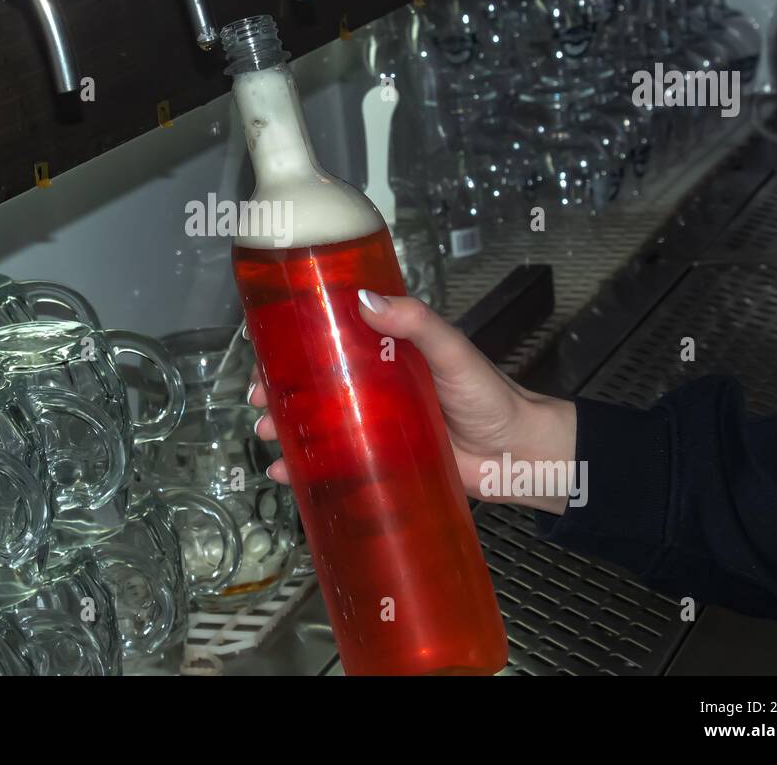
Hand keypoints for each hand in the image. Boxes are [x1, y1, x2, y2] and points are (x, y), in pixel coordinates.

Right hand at [248, 290, 577, 514]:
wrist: (520, 456)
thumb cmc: (491, 396)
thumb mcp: (453, 352)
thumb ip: (416, 324)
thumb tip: (365, 300)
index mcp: (385, 350)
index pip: (328, 337)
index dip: (290, 342)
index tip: (264, 348)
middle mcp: (371, 385)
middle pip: (311, 382)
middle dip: (277, 388)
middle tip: (257, 397)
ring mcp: (372, 425)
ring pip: (315, 422)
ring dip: (284, 426)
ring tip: (267, 433)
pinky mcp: (378, 461)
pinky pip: (333, 463)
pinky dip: (304, 470)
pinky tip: (283, 475)